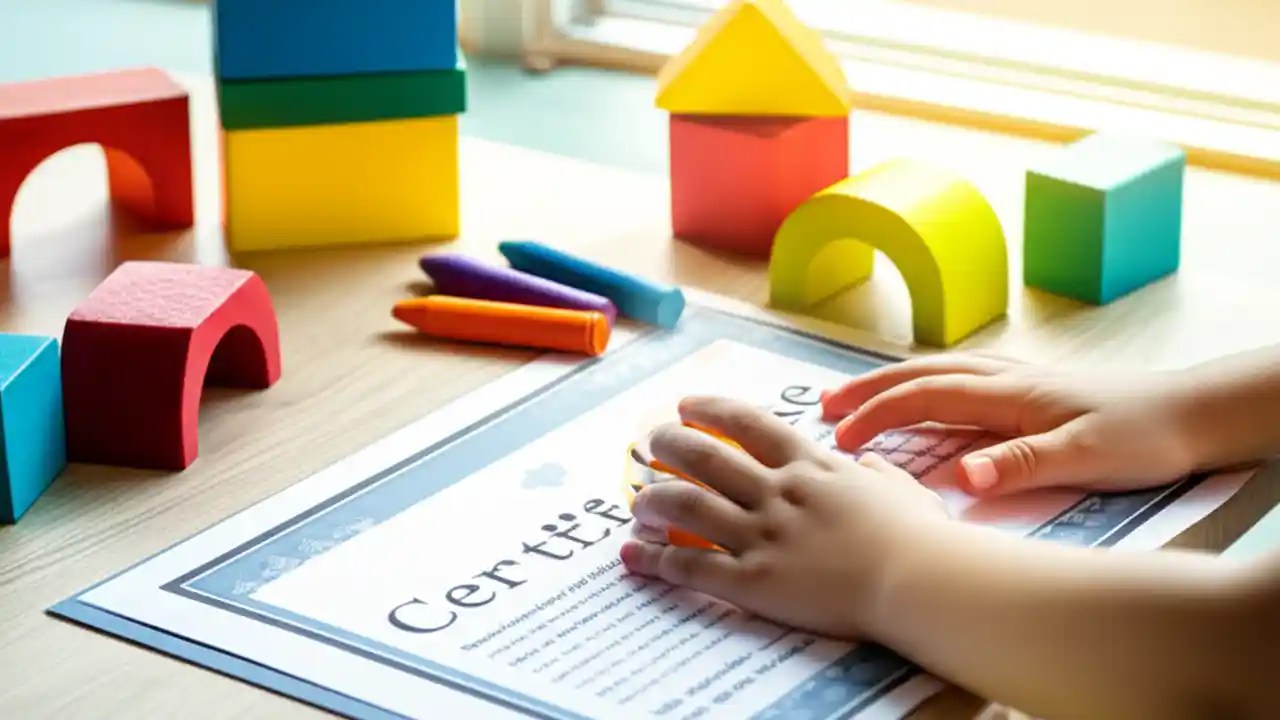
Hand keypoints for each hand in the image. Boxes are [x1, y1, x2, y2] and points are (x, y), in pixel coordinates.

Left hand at [620, 396, 950, 641]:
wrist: (922, 581)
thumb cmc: (923, 539)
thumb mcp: (903, 491)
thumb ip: (879, 476)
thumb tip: (869, 464)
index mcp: (812, 466)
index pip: (748, 425)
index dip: (710, 411)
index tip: (686, 405)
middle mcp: (779, 492)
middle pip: (705, 457)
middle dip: (668, 445)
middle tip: (648, 443)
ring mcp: (763, 534)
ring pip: (687, 506)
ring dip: (653, 499)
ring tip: (637, 500)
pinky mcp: (754, 580)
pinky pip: (692, 565)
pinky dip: (657, 559)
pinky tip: (635, 555)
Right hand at [821, 354, 1200, 496]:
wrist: (1194, 410)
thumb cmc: (1143, 435)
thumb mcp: (1085, 457)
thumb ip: (1021, 466)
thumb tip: (960, 477)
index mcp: (1009, 396)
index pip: (925, 399)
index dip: (878, 418)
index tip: (840, 441)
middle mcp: (1005, 378)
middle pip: (920, 375)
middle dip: (868, 390)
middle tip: (823, 408)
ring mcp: (1017, 379)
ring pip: (937, 371)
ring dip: (891, 382)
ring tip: (854, 396)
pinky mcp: (1030, 387)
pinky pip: (958, 377)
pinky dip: (923, 381)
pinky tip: (922, 393)